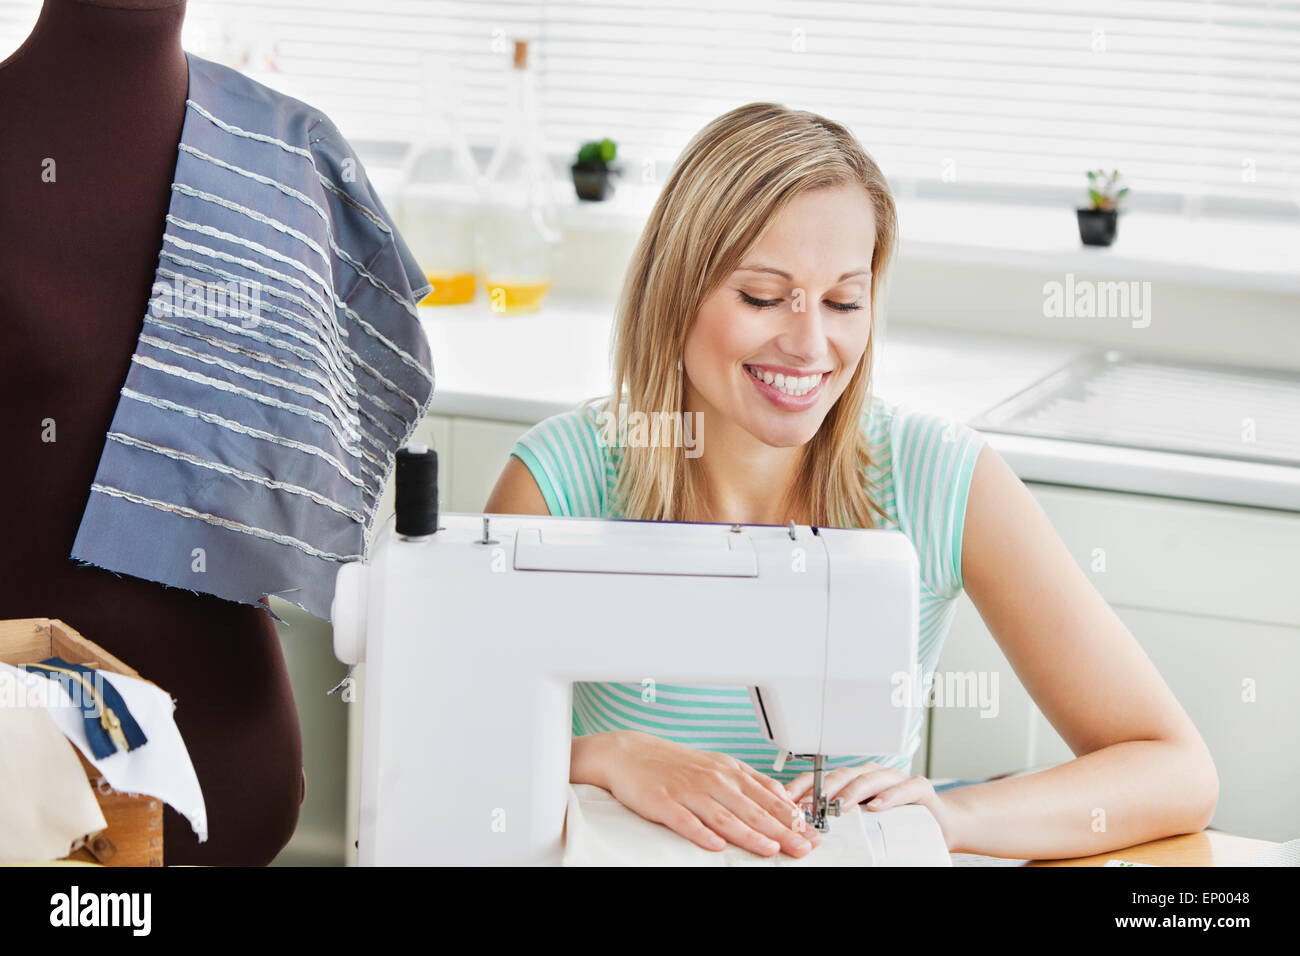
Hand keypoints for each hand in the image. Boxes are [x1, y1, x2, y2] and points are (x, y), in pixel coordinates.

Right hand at [586, 730, 821, 857]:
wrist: (630, 753)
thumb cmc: (677, 763)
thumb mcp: (718, 765)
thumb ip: (751, 781)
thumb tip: (784, 799)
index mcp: (729, 772)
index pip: (766, 797)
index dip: (790, 817)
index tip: (811, 834)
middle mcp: (712, 780)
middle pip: (752, 809)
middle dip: (781, 830)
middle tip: (802, 848)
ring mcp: (688, 791)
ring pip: (724, 816)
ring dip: (749, 835)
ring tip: (770, 850)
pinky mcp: (663, 803)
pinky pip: (684, 820)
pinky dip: (701, 833)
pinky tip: (715, 845)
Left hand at [784, 761, 961, 849]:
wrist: (937, 824)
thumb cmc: (894, 821)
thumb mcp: (860, 818)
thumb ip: (837, 815)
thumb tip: (801, 824)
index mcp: (853, 779)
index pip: (822, 777)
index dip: (804, 785)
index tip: (786, 798)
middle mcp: (872, 774)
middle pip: (843, 775)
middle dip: (823, 788)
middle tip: (809, 804)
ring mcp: (895, 778)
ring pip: (870, 778)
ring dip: (853, 791)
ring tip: (839, 806)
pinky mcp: (919, 787)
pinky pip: (904, 788)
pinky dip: (890, 796)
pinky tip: (877, 806)